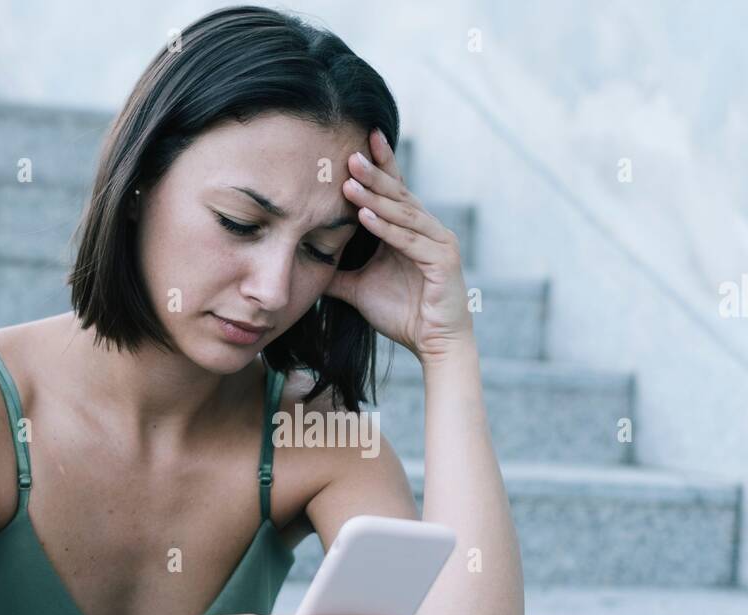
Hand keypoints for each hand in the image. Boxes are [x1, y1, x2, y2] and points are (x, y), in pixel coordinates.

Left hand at [325, 127, 474, 361]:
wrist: (433, 345)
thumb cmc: (403, 315)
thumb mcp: (359, 288)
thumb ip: (336, 273)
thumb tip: (303, 265)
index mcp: (410, 230)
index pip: (394, 190)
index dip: (381, 164)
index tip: (363, 136)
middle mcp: (427, 229)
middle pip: (398, 194)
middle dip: (373, 174)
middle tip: (350, 153)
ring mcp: (438, 242)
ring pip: (402, 213)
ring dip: (375, 197)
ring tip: (350, 182)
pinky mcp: (443, 261)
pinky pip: (409, 240)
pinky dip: (387, 228)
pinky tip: (365, 216)